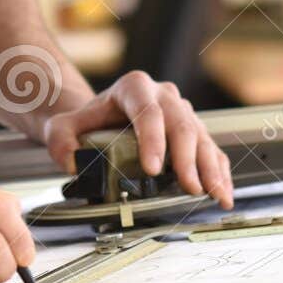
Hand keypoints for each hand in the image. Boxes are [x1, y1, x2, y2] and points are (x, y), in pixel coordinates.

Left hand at [41, 70, 234, 208]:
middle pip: (181, 124)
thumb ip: (59, 140)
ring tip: (216, 194)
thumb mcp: (63, 126)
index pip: (147, 112)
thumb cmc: (88, 122)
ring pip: (202, 137)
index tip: (152, 168)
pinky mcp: (194, 130)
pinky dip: (219, 171)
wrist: (103, 118)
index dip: (153, 140)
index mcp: (134, 88)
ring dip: (211, 168)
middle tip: (189, 187)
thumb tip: (71, 162)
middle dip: (188, 159)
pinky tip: (222, 191)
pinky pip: (211, 148)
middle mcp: (164, 95)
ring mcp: (182, 111)